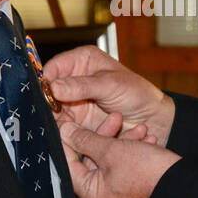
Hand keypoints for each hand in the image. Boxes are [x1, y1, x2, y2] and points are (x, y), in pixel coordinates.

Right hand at [43, 46, 175, 143]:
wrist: (154, 120)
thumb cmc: (138, 94)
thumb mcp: (110, 85)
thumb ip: (82, 86)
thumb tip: (54, 87)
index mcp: (82, 61)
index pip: (53, 68)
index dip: (45, 81)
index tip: (43, 96)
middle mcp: (74, 81)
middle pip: (49, 92)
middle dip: (47, 105)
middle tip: (50, 116)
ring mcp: (74, 102)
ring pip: (54, 112)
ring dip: (57, 122)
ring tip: (62, 128)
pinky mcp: (78, 122)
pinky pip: (65, 128)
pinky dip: (66, 133)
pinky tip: (68, 136)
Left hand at [59, 120, 180, 197]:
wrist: (183, 183)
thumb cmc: (146, 169)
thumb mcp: (112, 149)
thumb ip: (85, 139)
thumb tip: (63, 131)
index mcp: (91, 196)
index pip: (70, 164)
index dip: (70, 140)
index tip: (70, 122)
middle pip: (93, 161)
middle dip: (107, 136)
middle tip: (115, 117)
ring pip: (111, 162)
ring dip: (123, 141)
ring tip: (141, 128)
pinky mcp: (132, 192)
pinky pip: (124, 169)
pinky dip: (132, 152)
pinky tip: (147, 139)